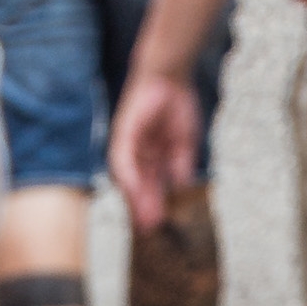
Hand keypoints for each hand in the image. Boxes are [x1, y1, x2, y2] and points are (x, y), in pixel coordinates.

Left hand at [109, 76, 198, 241]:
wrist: (171, 77)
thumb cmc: (177, 105)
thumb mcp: (184, 141)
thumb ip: (181, 164)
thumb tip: (181, 185)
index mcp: (152, 153)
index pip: (151, 183)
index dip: (154, 202)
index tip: (158, 222)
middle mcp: (138, 151)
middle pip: (139, 184)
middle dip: (144, 206)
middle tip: (148, 229)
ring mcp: (128, 142)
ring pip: (129, 176)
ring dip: (135, 197)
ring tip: (143, 218)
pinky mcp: (122, 132)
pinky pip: (123, 158)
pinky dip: (128, 176)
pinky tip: (134, 191)